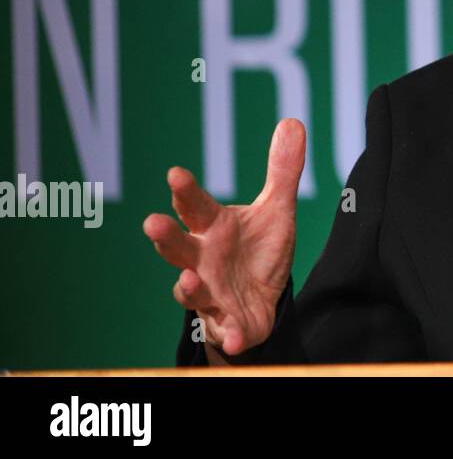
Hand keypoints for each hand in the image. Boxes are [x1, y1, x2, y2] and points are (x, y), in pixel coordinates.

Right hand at [143, 118, 305, 355]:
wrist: (263, 301)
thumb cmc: (258, 250)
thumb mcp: (276, 210)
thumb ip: (282, 171)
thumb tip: (293, 121)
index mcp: (213, 228)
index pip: (196, 206)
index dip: (185, 191)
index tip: (176, 174)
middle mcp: (202, 259)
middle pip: (178, 247)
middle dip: (166, 236)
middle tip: (153, 223)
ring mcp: (210, 293)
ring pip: (191, 290)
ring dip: (188, 287)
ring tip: (190, 278)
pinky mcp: (227, 324)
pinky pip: (224, 331)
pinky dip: (226, 334)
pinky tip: (232, 336)